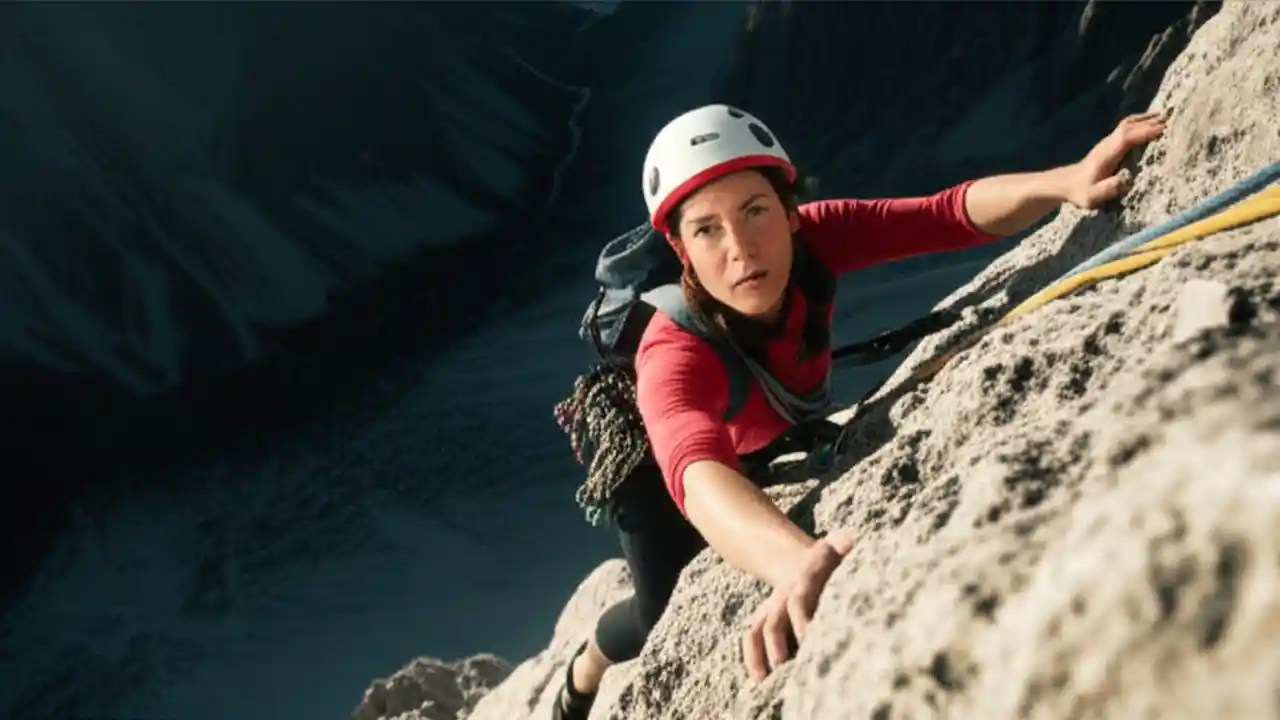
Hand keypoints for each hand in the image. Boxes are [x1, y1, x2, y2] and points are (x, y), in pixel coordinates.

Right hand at [742, 531, 854, 684]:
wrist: (796, 560)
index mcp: (800, 584)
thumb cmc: (825, 560)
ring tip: (761, 681)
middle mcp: (781, 598)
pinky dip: (752, 658)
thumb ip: (841, 544)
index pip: (798, 601)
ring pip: (758, 631)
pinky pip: (752, 638)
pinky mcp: (766, 621)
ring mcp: (771, 610)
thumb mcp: (833, 549)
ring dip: (758, 655)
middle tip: (783, 666)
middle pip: (774, 621)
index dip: (802, 618)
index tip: (809, 636)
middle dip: (777, 643)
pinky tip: (757, 679)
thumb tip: (850, 540)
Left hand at [1065, 111, 1166, 209]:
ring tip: (1164, 115)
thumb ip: (1108, 189)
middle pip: (1129, 127)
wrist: (1066, 183)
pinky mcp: (1109, 143)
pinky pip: (1126, 127)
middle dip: (1149, 122)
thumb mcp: (1092, 196)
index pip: (1127, 138)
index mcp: (1106, 155)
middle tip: (1171, 118)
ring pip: (1127, 124)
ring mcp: (1107, 142)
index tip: (1163, 129)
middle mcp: (1107, 144)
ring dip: (1145, 119)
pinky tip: (1149, 121)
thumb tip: (1125, 181)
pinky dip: (1139, 122)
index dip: (1144, 132)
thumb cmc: (1081, 191)